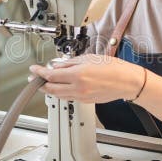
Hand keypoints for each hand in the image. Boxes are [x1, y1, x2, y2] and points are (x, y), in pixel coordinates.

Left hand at [29, 54, 145, 102]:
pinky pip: (68, 97)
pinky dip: (61, 92)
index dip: (39, 73)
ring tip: (44, 83)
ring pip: (58, 95)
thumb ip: (71, 63)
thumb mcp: (90, 58)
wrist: (127, 82)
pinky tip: (60, 87)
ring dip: (49, 89)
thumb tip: (58, 66)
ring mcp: (81, 97)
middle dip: (40, 83)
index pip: (51, 75)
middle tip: (35, 78)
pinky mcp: (85, 101)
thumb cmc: (114, 68)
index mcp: (78, 75)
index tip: (34, 69)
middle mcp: (78, 88)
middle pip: (51, 88)